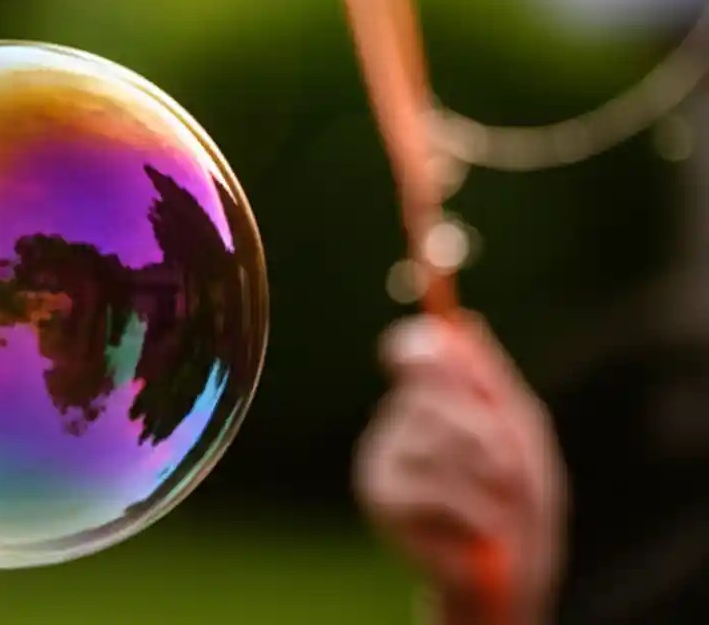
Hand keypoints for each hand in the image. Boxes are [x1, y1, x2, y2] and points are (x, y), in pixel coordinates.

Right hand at [355, 314, 567, 623]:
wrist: (507, 576)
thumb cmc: (518, 504)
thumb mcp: (520, 433)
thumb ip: (491, 382)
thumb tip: (466, 324)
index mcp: (428, 400)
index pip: (409, 351)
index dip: (421, 343)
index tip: (434, 346)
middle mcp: (397, 422)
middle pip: (436, 393)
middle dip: (488, 431)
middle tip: (508, 469)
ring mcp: (383, 458)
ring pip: (443, 443)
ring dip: (492, 480)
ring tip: (496, 509)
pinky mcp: (380, 496)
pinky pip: (438, 488)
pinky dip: (476, 512)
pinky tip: (476, 531)